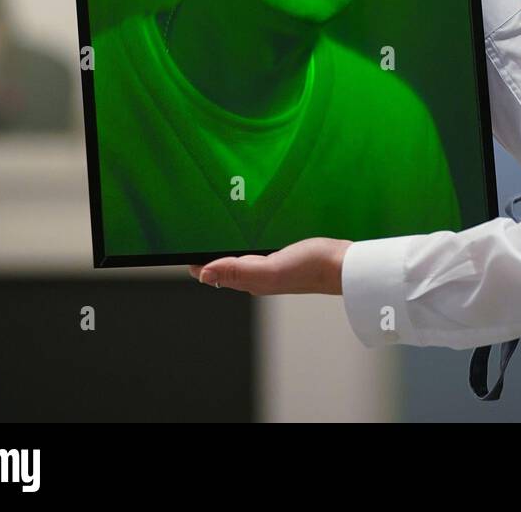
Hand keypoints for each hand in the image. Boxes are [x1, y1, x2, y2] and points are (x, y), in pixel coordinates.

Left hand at [188, 237, 351, 295]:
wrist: (342, 264)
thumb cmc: (310, 267)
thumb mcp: (270, 267)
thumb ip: (238, 270)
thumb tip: (203, 273)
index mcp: (250, 280)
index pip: (213, 273)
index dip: (196, 262)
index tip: (178, 250)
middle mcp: (257, 276)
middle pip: (222, 268)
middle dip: (205, 258)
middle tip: (188, 242)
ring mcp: (270, 267)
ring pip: (237, 261)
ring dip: (222, 253)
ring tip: (208, 240)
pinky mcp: (283, 257)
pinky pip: (254, 253)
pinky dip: (242, 247)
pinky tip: (246, 239)